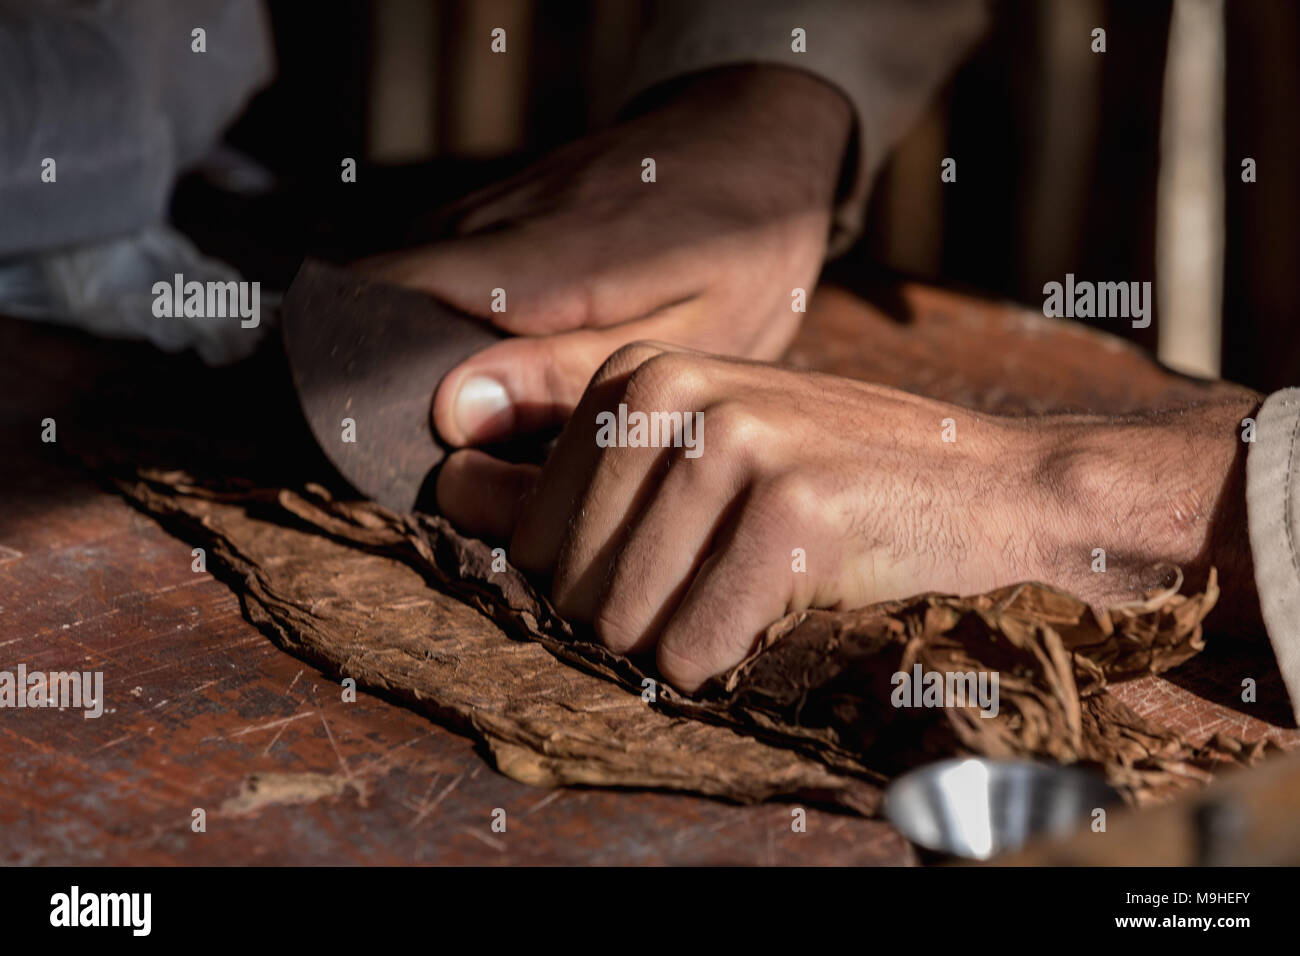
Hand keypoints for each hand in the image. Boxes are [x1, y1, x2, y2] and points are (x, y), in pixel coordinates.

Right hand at [357, 66, 851, 447]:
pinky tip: (496, 366)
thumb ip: (571, 371)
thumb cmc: (743, 249)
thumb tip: (450, 411)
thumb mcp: (693, 332)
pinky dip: (443, 324)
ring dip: (418, 357)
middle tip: (450, 452)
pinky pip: (433, 273)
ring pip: (402, 290)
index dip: (361, 377)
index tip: (385, 448)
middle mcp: (492, 222)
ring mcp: (485, 207)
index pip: (386, 299)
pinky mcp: (491, 210)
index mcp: (543, 259)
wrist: (753, 139)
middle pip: (381, 305)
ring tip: (479, 418)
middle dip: (391, 386)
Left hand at [435, 343, 1260, 691]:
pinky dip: (730, 661)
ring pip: (622, 624)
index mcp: (634, 374)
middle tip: (718, 586)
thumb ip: (572, 470)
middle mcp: (670, 392)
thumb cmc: (835, 474)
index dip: (578, 581)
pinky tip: (785, 610)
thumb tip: (451, 487)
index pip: (523, 529)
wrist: (995, 488)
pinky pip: (694, 649)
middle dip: (630, 618)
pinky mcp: (790, 509)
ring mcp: (732, 443)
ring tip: (752, 593)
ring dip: (683, 643)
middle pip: (565, 584)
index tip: (654, 573)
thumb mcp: (701, 448)